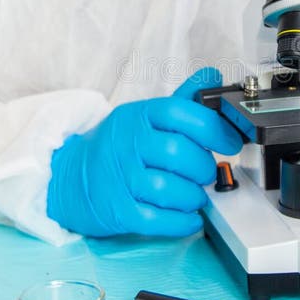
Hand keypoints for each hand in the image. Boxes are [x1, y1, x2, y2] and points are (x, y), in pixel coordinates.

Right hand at [46, 68, 242, 236]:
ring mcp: (121, 179)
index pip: (182, 113)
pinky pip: (158, 220)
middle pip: (179, 153)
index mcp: (139, 116)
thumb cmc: (117, 147)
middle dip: (204, 167)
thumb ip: (182, 99)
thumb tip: (213, 76)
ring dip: (194, 196)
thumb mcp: (145, 116)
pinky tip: (189, 217)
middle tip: (207, 172)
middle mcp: (128, 144)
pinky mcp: (118, 210)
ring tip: (195, 194)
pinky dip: (182, 222)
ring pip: (170, 189)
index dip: (215, 128)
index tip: (231, 141)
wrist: (68, 177)